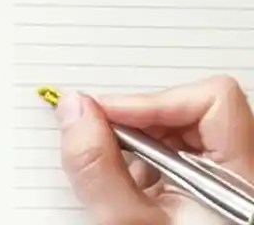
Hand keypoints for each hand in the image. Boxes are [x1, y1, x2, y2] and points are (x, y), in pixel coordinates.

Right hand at [58, 76, 253, 224]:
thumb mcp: (126, 224)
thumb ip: (97, 166)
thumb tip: (75, 113)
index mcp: (241, 181)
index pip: (212, 101)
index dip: (151, 101)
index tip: (105, 114)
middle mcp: (246, 178)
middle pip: (198, 109)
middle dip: (142, 119)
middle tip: (102, 137)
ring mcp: (234, 187)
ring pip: (189, 130)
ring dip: (144, 141)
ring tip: (122, 173)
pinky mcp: (215, 195)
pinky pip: (185, 154)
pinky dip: (150, 161)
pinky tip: (135, 187)